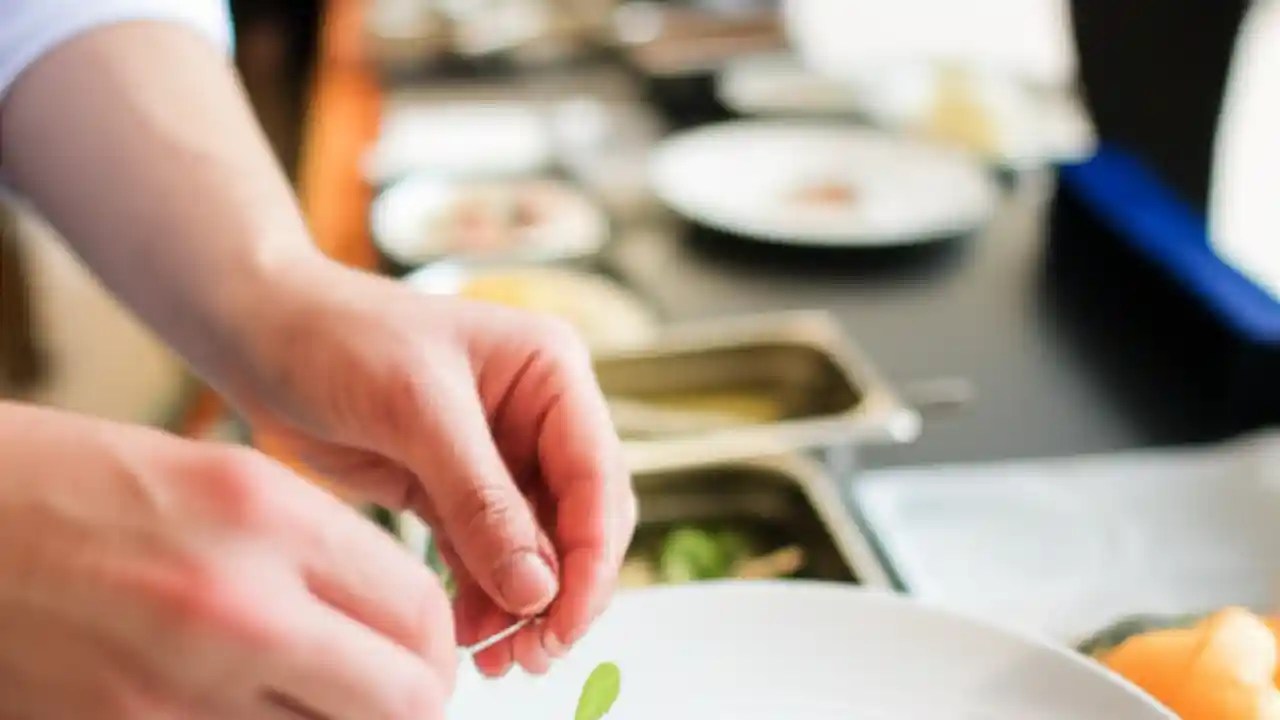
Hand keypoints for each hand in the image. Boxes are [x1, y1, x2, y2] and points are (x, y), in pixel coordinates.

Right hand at [0, 403, 455, 719]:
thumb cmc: (74, 486)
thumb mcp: (215, 479)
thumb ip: (315, 548)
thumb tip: (394, 618)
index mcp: (267, 515)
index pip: (421, 609)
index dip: (437, 641)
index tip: (422, 649)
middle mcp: (237, 607)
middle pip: (404, 699)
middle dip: (411, 699)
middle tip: (391, 691)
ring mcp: (180, 692)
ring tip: (316, 697)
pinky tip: (247, 709)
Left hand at [230, 262, 636, 677]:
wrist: (260, 334)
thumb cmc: (339, 338)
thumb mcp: (416, 411)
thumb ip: (481, 501)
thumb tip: (537, 591)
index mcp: (551, 373)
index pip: (596, 475)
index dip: (591, 556)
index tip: (565, 622)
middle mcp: (538, 414)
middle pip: (581, 519)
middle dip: (563, 590)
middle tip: (532, 655)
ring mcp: (499, 456)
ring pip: (538, 548)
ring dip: (524, 605)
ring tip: (494, 660)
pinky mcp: (453, 489)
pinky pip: (488, 555)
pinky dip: (484, 597)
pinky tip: (465, 635)